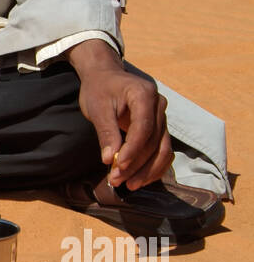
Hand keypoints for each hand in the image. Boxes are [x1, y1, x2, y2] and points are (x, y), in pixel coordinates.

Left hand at [66, 41, 172, 189]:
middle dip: (135, 164)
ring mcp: (162, 116)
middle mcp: (159, 105)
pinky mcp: (161, 127)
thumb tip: (109, 159)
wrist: (105, 76)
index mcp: (144, 94)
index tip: (117, 166)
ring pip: (162, 149)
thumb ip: (106, 132)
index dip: (132, 150)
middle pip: (153, 141)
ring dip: (147, 171)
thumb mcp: (98, 108)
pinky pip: (164, 150)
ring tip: (129, 185)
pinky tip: (141, 179)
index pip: (143, 127)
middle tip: (116, 181)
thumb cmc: (99, 89)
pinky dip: (155, 167)